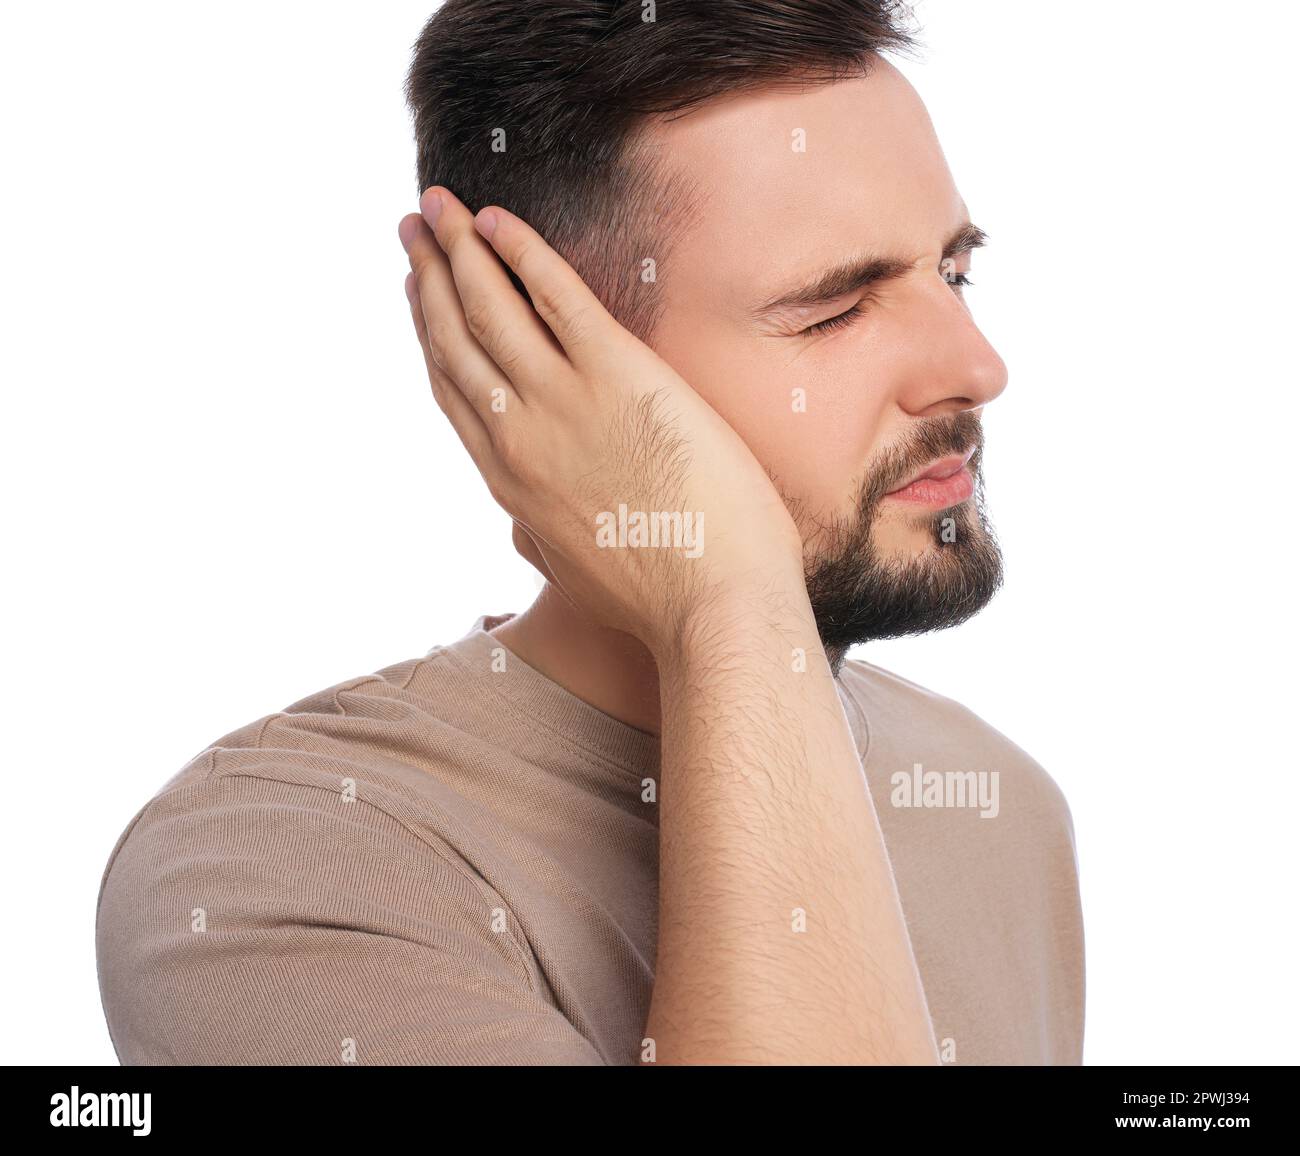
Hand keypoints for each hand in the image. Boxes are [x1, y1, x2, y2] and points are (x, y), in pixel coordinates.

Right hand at [399, 187, 803, 656]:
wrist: (713, 607)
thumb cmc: (660, 598)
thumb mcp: (575, 573)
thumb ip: (539, 539)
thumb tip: (522, 529)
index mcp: (510, 483)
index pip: (454, 392)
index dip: (428, 334)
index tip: (416, 295)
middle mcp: (518, 435)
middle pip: (455, 340)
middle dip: (428, 276)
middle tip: (412, 228)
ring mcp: (562, 402)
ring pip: (489, 309)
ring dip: (459, 248)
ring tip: (439, 205)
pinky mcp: (617, 375)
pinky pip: (556, 295)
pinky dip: (520, 250)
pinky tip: (499, 218)